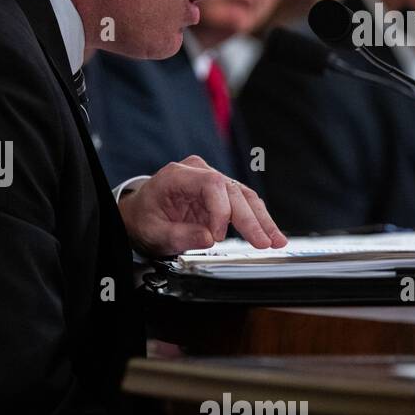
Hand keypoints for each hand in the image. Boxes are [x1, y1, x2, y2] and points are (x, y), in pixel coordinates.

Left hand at [117, 155, 287, 257]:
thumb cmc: (144, 218)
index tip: (218, 236)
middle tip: (263, 242)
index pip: (211, 184)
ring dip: (261, 220)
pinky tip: (270, 234)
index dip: (221, 210)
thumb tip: (208, 239)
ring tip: (276, 240)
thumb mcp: (154, 232)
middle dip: (250, 219)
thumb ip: (180, 235)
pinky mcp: (220, 193)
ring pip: (243, 196)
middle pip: (232, 190)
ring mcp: (210, 180)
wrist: (138, 213)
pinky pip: (243, 203)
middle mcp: (198, 172)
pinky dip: (257, 220)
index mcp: (178, 176)